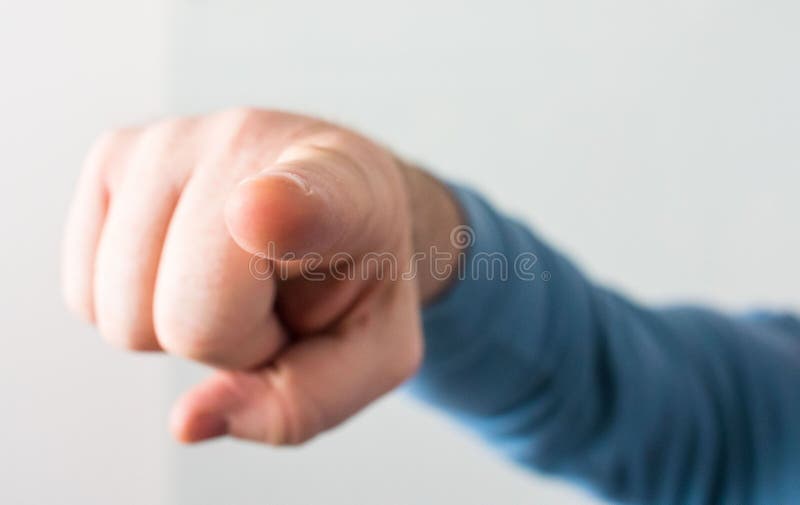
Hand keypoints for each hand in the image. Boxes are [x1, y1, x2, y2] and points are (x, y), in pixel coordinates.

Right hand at [62, 108, 459, 443]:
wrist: (337, 198)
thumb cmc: (356, 274)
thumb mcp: (372, 355)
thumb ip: (302, 403)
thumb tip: (186, 422)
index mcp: (344, 189)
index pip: (298, 201)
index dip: (280, 215)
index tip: (262, 214)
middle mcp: (246, 143)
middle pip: (188, 318)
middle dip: (228, 344)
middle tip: (271, 301)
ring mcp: (167, 140)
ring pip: (120, 313)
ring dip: (177, 326)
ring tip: (232, 278)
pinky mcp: (111, 154)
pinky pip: (82, 294)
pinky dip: (132, 305)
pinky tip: (184, 263)